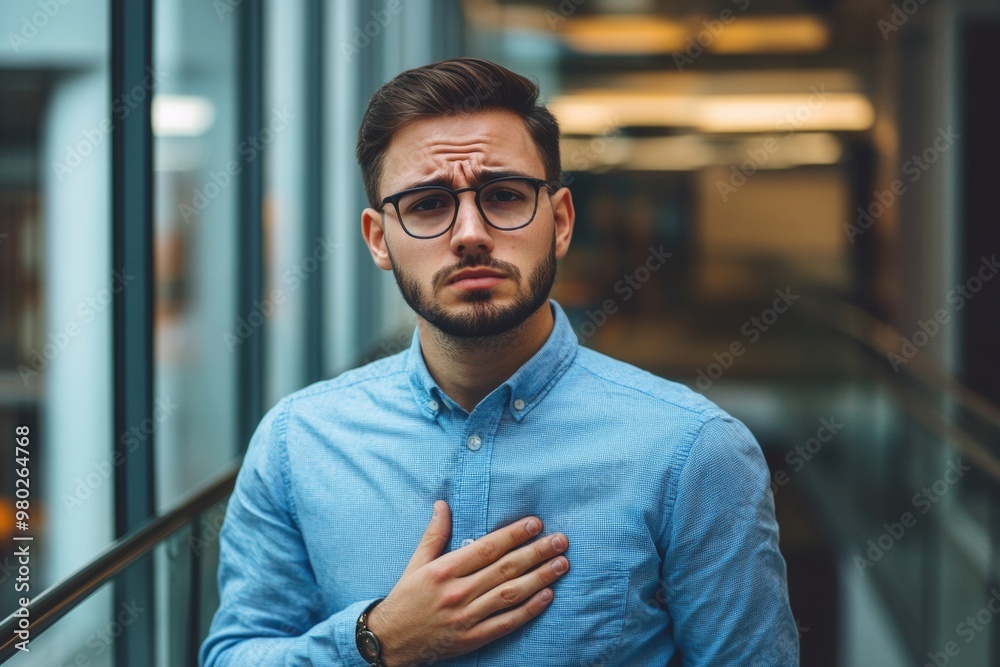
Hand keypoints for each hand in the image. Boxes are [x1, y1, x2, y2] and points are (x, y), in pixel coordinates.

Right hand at [366, 500, 568, 666]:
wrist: (390, 641)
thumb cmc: (405, 598)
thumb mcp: (416, 563)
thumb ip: (434, 534)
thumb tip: (443, 505)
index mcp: (444, 570)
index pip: (486, 549)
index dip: (513, 535)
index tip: (535, 524)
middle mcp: (457, 593)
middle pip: (504, 569)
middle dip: (536, 553)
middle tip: (561, 541)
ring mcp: (466, 617)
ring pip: (510, 594)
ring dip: (539, 578)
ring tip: (561, 565)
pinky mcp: (472, 639)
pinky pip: (506, 623)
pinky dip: (529, 610)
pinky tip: (547, 596)